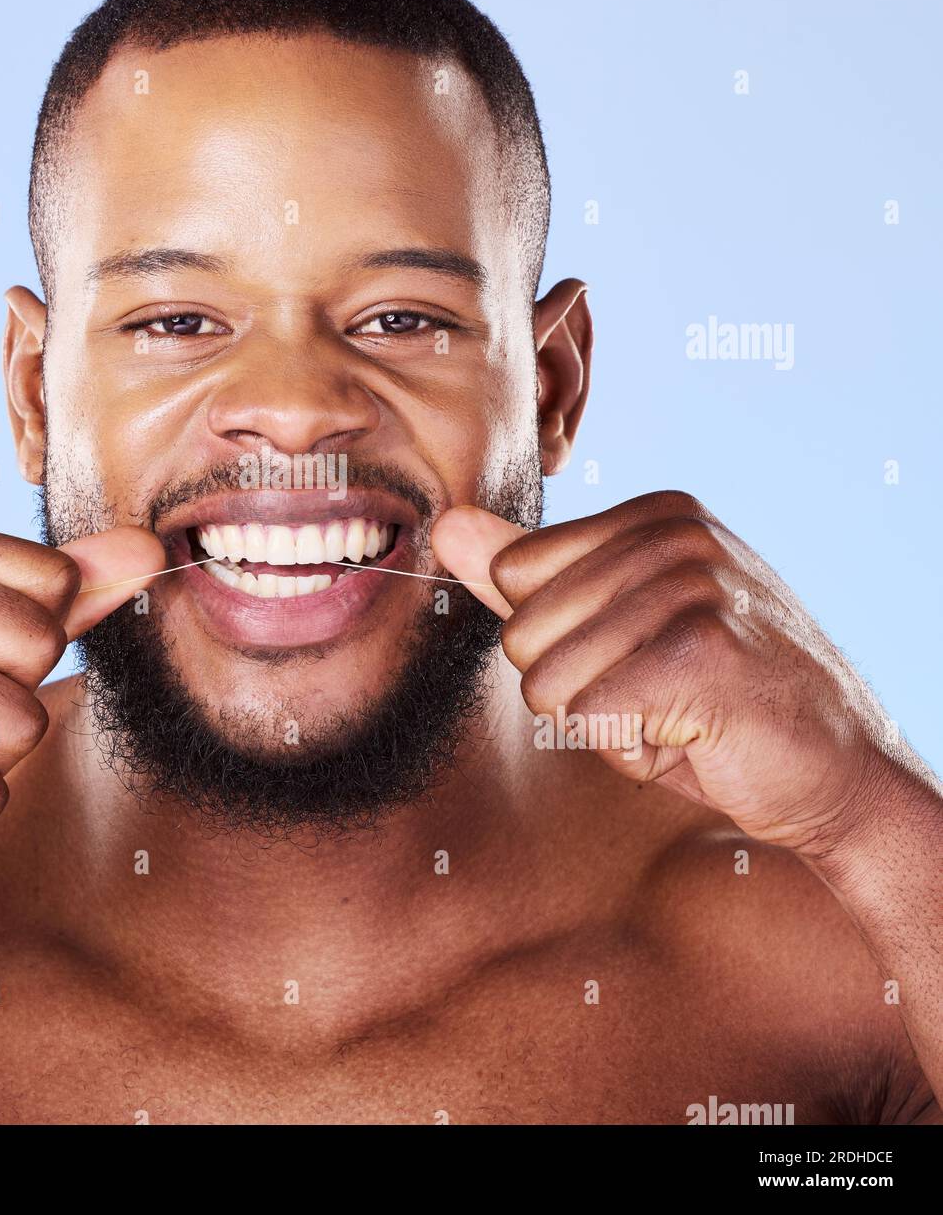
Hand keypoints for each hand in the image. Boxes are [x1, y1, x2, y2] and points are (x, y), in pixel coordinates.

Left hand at [433, 491, 924, 862]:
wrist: (840, 773)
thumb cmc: (719, 701)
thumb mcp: (616, 628)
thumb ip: (528, 577)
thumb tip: (445, 525)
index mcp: (656, 514)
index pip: (514, 574)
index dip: (562, 641)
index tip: (641, 654)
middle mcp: (677, 536)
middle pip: (522, 632)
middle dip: (578, 690)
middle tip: (664, 694)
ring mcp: (694, 588)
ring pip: (547, 683)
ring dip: (606, 727)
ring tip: (680, 716)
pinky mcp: (702, 654)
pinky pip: (587, 719)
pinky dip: (631, 754)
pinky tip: (694, 741)